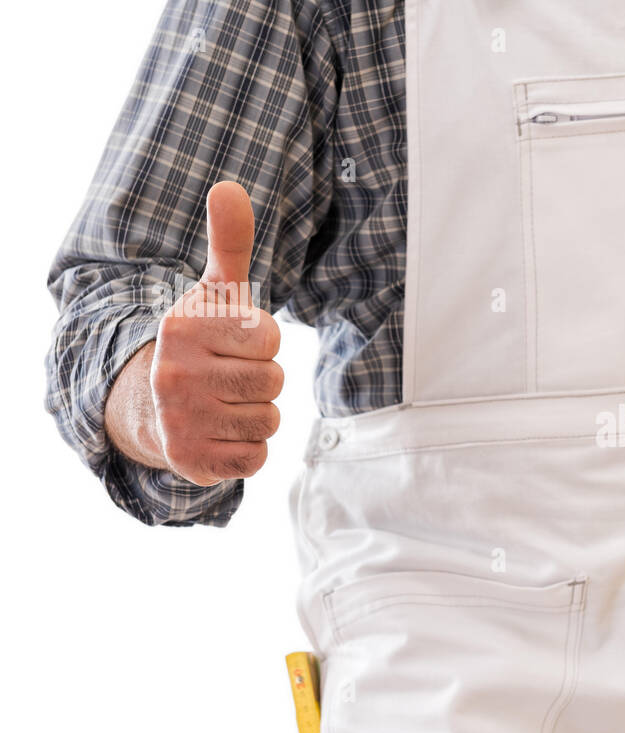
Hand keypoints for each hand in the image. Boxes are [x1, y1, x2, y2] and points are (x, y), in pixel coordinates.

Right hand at [106, 182, 282, 484]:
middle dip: (263, 380)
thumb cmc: (205, 342)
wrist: (156, 406)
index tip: (236, 342)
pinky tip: (222, 433)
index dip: (264, 342)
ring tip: (225, 404)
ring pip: (269, 420)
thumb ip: (229, 242)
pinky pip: (257, 458)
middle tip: (230, 376)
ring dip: (258, 414)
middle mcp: (173, 374)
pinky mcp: (190, 460)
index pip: (270, 338)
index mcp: (183, 327)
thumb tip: (229, 186)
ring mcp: (179, 420)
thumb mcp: (216, 292)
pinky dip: (249, 449)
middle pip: (273, 381)